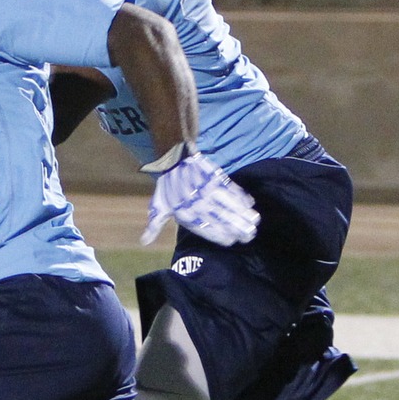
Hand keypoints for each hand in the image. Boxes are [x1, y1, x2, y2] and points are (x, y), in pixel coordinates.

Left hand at [141, 148, 258, 247]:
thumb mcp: (158, 205)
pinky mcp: (215, 177)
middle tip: (250, 234)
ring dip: (243, 213)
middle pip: (221, 218)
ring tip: (254, 221)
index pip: (206, 228)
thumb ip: (155, 225)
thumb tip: (143, 242)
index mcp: (185, 212)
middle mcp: (198, 203)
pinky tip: (250, 203)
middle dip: (237, 227)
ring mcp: (208, 190)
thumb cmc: (167, 184)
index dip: (220, 235)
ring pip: (228, 204)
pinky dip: (241, 196)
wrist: (173, 157)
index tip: (232, 241)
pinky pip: (230, 188)